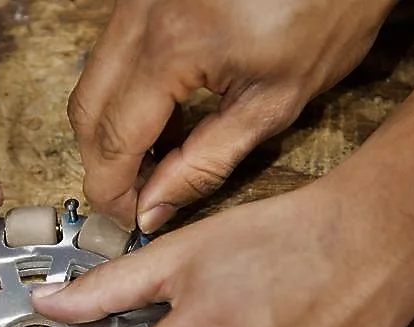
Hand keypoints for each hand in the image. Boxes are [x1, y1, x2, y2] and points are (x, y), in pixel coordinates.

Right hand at [69, 0, 394, 229]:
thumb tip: (154, 208)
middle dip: (102, 163)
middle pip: (86, 111)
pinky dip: (125, 96)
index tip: (128, 219)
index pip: (113, 139)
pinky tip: (163, 119)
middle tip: (135, 199)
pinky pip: (111, 56)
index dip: (112, 190)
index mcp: (173, 45)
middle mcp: (140, 13)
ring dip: (112, 130)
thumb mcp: (273, 103)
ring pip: (93, 82)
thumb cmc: (327, 12)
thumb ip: (204, 163)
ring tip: (156, 162)